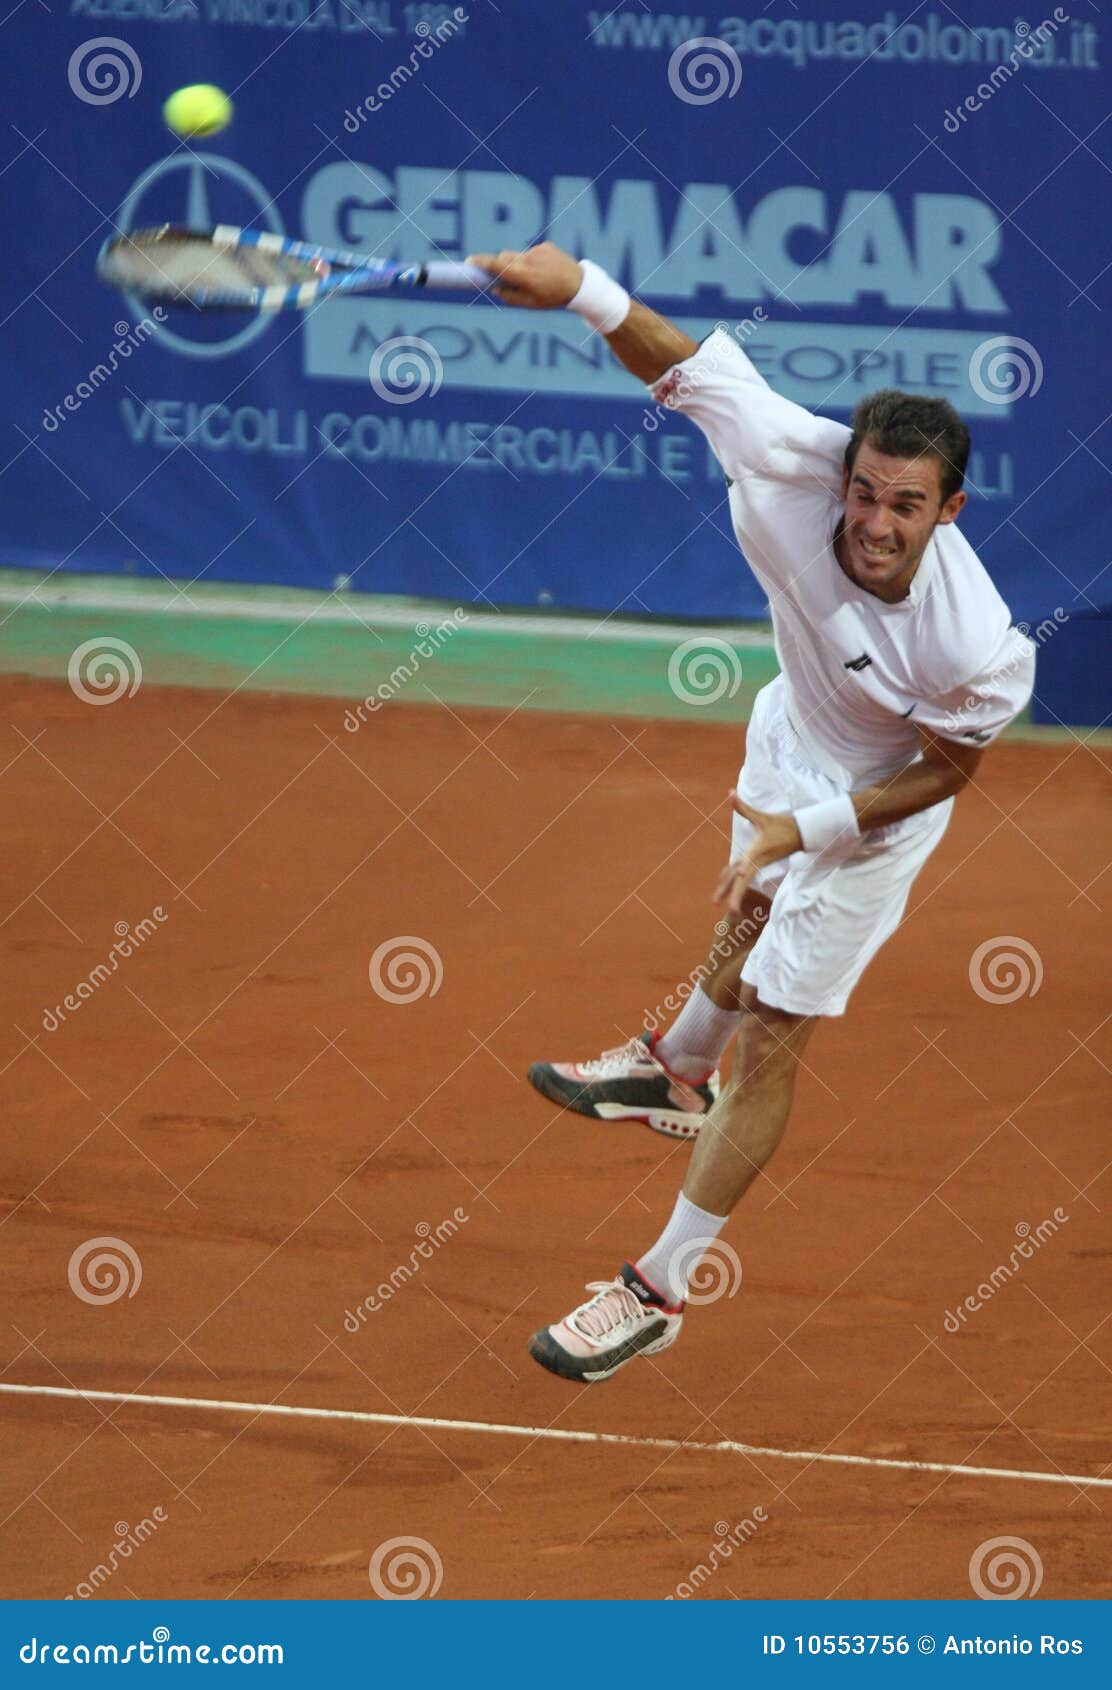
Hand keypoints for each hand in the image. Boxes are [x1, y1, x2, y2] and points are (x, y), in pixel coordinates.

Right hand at [466, 242, 582, 308]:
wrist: (580, 285)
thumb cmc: (553, 298)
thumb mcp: (531, 304)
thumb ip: (510, 297)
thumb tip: (495, 289)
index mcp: (525, 276)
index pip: (497, 265)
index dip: (481, 262)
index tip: (469, 261)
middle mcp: (529, 260)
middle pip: (504, 257)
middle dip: (500, 265)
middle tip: (503, 278)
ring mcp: (538, 251)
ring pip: (518, 255)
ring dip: (519, 265)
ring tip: (535, 278)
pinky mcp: (545, 246)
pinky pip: (531, 253)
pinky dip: (532, 261)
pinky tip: (545, 271)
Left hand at [714, 793, 801, 914]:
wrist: (800, 833)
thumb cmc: (782, 824)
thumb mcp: (762, 816)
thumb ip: (743, 807)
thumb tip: (730, 793)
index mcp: (758, 851)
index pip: (750, 862)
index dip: (745, 868)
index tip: (742, 875)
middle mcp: (758, 860)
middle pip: (744, 879)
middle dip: (733, 893)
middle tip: (724, 907)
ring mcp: (759, 863)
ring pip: (743, 880)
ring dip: (731, 891)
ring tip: (717, 903)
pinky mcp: (760, 863)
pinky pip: (744, 874)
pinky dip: (733, 879)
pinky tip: (723, 881)